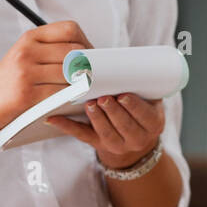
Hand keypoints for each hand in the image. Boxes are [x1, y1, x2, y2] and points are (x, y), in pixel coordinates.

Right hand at [0, 20, 92, 135]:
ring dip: (84, 85)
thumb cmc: (6, 87)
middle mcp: (27, 50)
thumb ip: (49, 53)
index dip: (87, 43)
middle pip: (74, 52)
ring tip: (88, 92)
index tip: (93, 59)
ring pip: (70, 73)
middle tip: (96, 79)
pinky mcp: (26, 94)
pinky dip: (72, 99)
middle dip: (91, 66)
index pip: (70, 29)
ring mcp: (26, 71)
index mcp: (30, 38)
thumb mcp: (24, 59)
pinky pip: (60, 93)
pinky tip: (75, 103)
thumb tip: (87, 55)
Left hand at [46, 93, 164, 169]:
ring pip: (106, 133)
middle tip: (103, 98)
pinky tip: (53, 118)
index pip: (145, 116)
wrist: (135, 138)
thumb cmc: (141, 109)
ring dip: (96, 118)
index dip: (134, 107)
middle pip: (125, 126)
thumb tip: (120, 61)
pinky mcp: (98, 144)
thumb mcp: (150, 100)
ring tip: (89, 104)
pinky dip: (66, 126)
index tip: (123, 95)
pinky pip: (82, 136)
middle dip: (113, 112)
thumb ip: (141, 86)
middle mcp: (137, 138)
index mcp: (153, 124)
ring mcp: (117, 144)